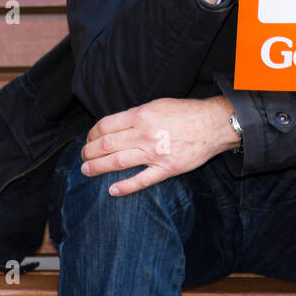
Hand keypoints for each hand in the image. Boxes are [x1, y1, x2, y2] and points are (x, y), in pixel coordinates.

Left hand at [80, 97, 238, 195]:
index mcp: (140, 116)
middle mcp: (144, 134)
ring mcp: (154, 153)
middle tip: (82, 157)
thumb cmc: (187, 112)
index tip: (89, 139)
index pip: (106, 126)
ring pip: (117, 161)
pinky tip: (112, 190)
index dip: (92, 134)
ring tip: (86, 170)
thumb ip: (137, 116)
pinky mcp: (166, 169)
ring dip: (98, 167)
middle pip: (106, 144)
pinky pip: (141, 180)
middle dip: (89, 152)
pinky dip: (125, 187)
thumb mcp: (158, 105)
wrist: (213, 124)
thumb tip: (118, 125)